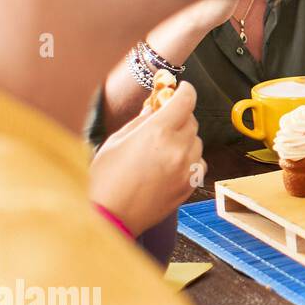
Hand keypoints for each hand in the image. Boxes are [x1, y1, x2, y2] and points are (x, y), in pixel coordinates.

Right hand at [89, 81, 205, 234]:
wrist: (111, 216)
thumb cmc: (106, 178)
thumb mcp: (117, 141)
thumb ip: (141, 120)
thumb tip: (155, 105)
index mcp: (157, 133)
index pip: (185, 101)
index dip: (185, 90)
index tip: (181, 88)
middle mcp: (178, 148)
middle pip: (191, 120)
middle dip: (180, 116)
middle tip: (164, 120)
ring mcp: (187, 168)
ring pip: (197, 141)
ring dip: (184, 138)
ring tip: (161, 148)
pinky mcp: (191, 184)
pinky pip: (198, 162)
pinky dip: (189, 158)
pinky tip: (169, 165)